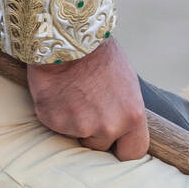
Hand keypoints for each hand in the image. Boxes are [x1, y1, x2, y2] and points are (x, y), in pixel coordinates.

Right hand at [27, 38, 148, 159]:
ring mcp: (80, 126)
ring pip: (77, 136)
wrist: (67, 35)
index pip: (133, 152)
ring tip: (73, 94)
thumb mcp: (127, 85)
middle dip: (95, 134)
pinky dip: (55, 112)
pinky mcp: (54, 121)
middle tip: (88, 108)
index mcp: (132, 117)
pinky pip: (55, 124)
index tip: (115, 144)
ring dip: (74, 122)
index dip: (122, 148)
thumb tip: (125, 131)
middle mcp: (109, 126)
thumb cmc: (99, 56)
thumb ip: (126, 112)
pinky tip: (58, 91)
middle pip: (101, 147)